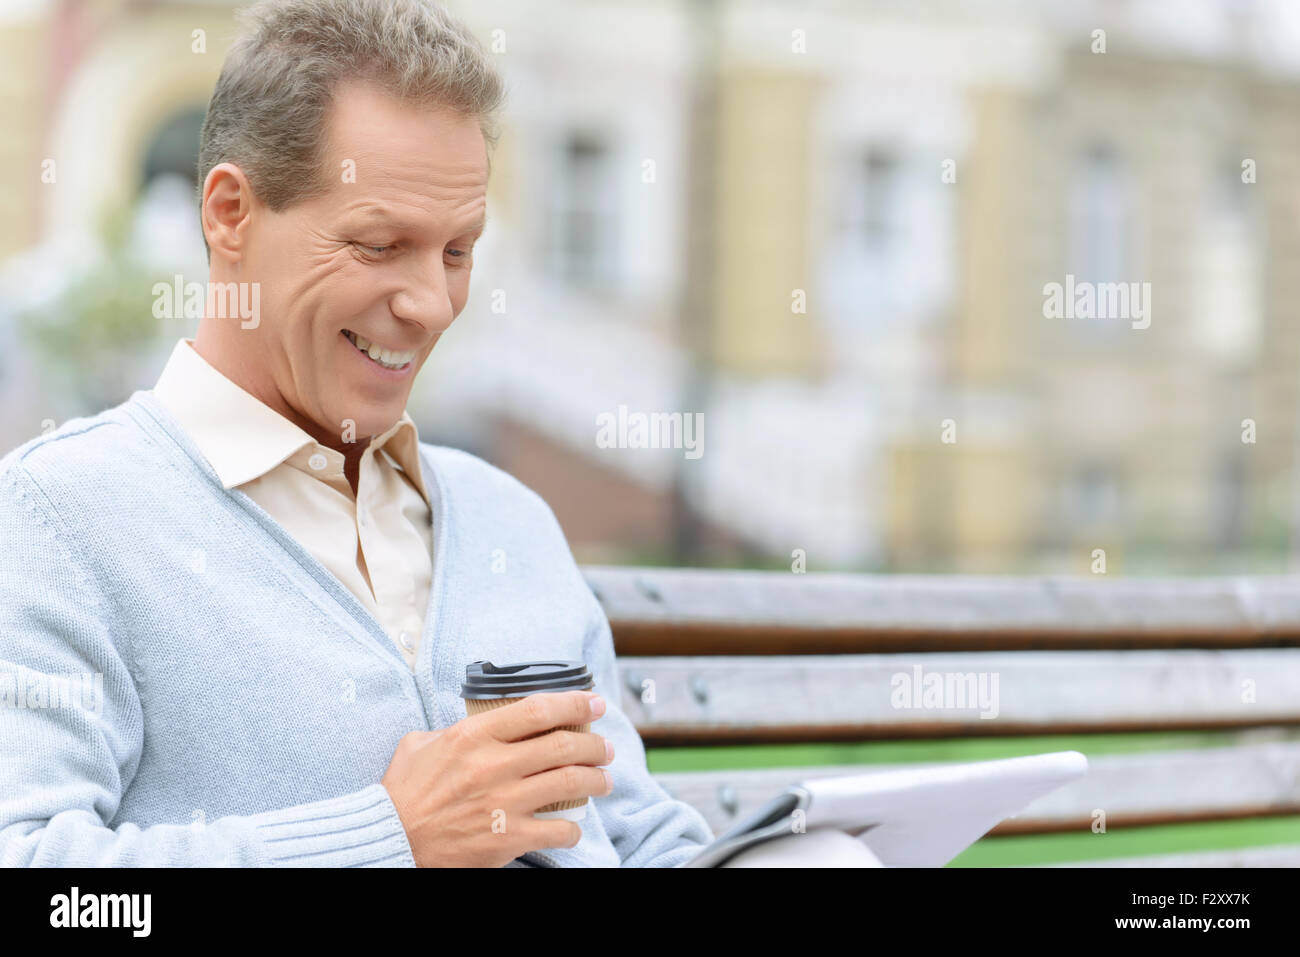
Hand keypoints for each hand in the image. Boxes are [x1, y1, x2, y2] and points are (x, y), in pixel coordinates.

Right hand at [380, 690, 613, 866]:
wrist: (391, 840)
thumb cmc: (403, 792)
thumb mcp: (421, 744)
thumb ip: (454, 729)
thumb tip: (482, 722)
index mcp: (474, 737)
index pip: (538, 710)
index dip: (574, 704)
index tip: (595, 704)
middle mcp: (494, 766)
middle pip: (564, 745)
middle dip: (595, 744)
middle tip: (606, 747)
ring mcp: (503, 803)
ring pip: (570, 783)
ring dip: (596, 780)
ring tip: (604, 780)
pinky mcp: (507, 838)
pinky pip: (558, 830)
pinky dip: (573, 828)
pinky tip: (574, 825)